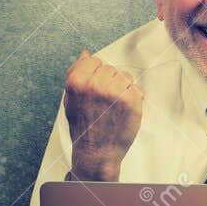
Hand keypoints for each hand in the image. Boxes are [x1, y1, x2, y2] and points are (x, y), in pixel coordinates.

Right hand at [63, 49, 143, 180]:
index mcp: (77, 81)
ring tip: (113, 107)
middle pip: (110, 68)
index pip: (93, 61)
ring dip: (122, 88)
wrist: (97, 151)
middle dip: (109, 81)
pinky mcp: (131, 100)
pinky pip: (136, 88)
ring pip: (124, 76)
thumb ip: (76, 74)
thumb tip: (86, 53)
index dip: (95, 74)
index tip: (94, 90)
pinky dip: (132, 97)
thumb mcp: (71, 99)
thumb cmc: (83, 126)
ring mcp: (115, 91)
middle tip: (104, 102)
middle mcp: (95, 84)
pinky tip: (123, 111)